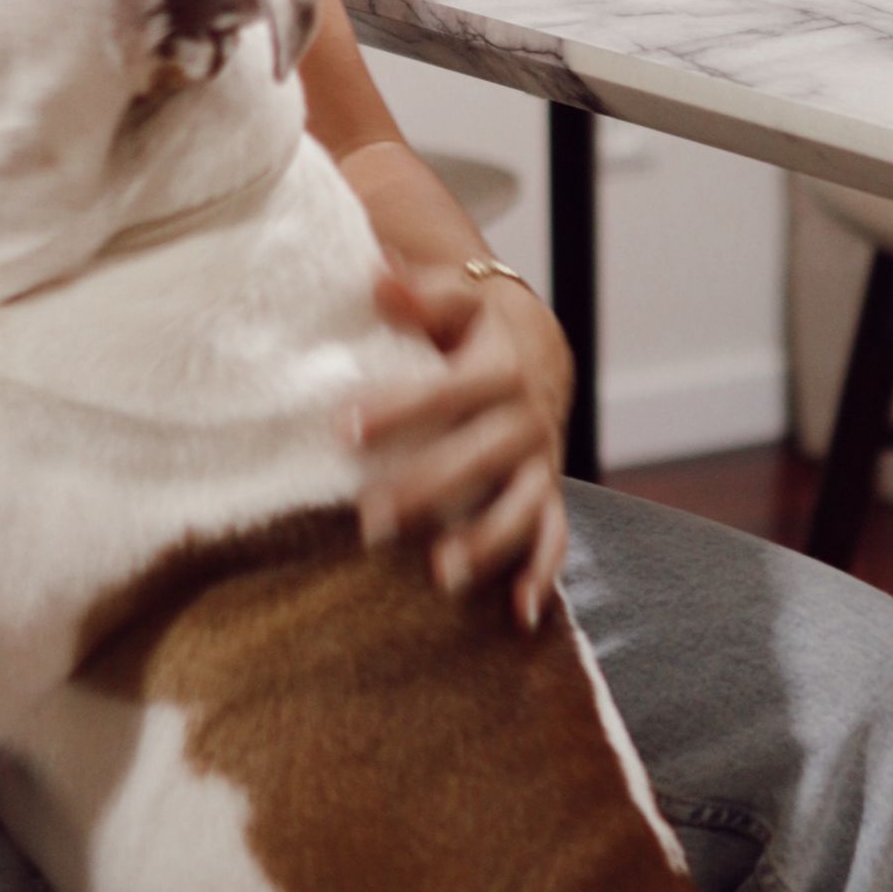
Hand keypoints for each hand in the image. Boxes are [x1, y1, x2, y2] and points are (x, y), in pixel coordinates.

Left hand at [354, 262, 571, 625]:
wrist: (537, 353)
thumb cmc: (470, 327)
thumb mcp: (452, 297)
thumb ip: (416, 290)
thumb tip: (373, 276)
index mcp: (499, 364)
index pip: (448, 389)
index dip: (399, 410)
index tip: (342, 430)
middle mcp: (526, 416)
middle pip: (481, 455)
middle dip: (430, 488)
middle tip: (370, 519)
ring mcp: (539, 461)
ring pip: (519, 505)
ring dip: (485, 542)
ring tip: (440, 574)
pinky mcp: (544, 495)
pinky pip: (551, 538)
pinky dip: (539, 575)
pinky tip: (516, 615)